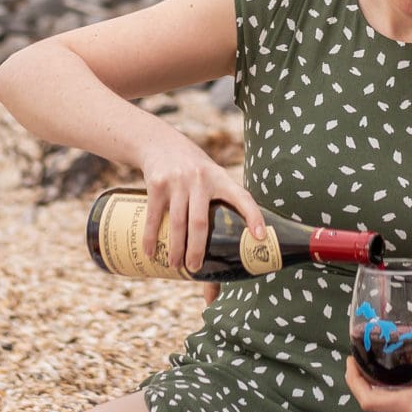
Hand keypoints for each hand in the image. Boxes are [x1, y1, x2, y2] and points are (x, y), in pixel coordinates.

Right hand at [137, 127, 266, 272]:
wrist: (160, 142)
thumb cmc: (193, 170)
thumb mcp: (211, 178)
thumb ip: (218, 207)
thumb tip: (227, 241)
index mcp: (221, 179)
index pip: (243, 198)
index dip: (254, 217)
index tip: (260, 238)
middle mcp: (201, 179)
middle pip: (200, 222)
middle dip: (198, 249)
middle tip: (196, 269)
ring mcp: (177, 181)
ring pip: (177, 223)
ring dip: (175, 248)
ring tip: (175, 265)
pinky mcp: (157, 183)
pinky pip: (153, 216)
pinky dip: (150, 236)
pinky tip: (150, 252)